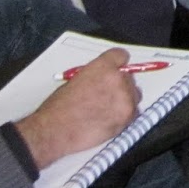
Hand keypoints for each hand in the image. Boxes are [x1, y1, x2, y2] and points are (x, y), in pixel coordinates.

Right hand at [14, 49, 137, 169]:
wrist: (54, 131)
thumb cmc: (58, 109)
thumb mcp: (75, 81)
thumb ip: (94, 75)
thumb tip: (103, 78)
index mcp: (102, 67)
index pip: (120, 56)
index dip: (117, 63)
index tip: (116, 68)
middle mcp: (117, 79)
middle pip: (128, 77)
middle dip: (118, 85)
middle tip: (105, 96)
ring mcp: (124, 98)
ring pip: (134, 94)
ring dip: (123, 100)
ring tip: (105, 110)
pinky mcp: (127, 116)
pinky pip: (134, 112)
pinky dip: (125, 115)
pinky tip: (109, 119)